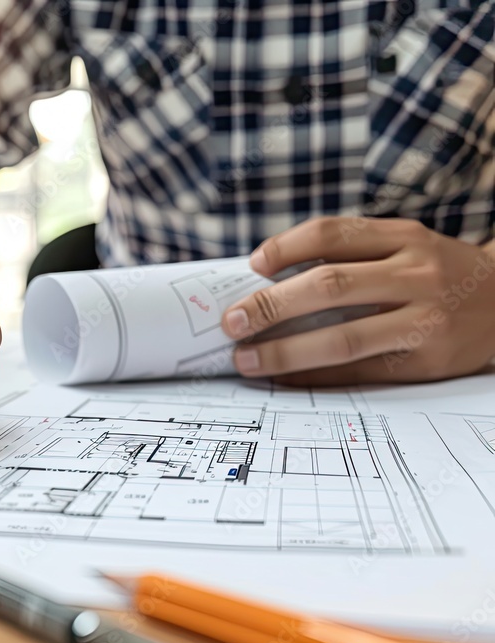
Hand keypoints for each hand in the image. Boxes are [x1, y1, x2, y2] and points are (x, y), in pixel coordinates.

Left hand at [220, 217, 494, 384]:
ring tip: (246, 359)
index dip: (285, 247)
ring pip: (342, 336)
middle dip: (271, 305)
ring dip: (284, 351)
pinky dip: (315, 377)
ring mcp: (424, 320)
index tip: (252, 265)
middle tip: (231, 321)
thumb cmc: (439, 274)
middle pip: (329, 285)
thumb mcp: (406, 245)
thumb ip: (352, 251)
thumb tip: (267, 273)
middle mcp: (416, 274)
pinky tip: (284, 379)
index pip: (332, 233)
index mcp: (403, 238)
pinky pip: (359, 372)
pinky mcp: (426, 361)